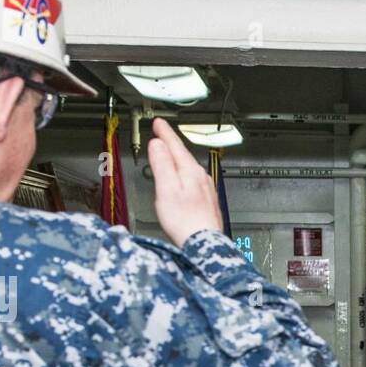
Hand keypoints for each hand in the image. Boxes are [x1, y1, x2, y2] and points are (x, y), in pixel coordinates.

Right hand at [148, 117, 222, 244]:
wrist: (203, 243)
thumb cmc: (185, 221)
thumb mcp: (167, 189)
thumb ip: (162, 165)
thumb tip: (158, 145)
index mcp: (190, 172)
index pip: (175, 146)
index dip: (165, 133)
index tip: (159, 123)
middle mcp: (201, 178)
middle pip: (183, 155)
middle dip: (171, 143)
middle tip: (162, 133)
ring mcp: (206, 189)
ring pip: (189, 167)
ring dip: (178, 158)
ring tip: (170, 152)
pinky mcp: (207, 201)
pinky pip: (194, 180)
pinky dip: (184, 173)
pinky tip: (182, 179)